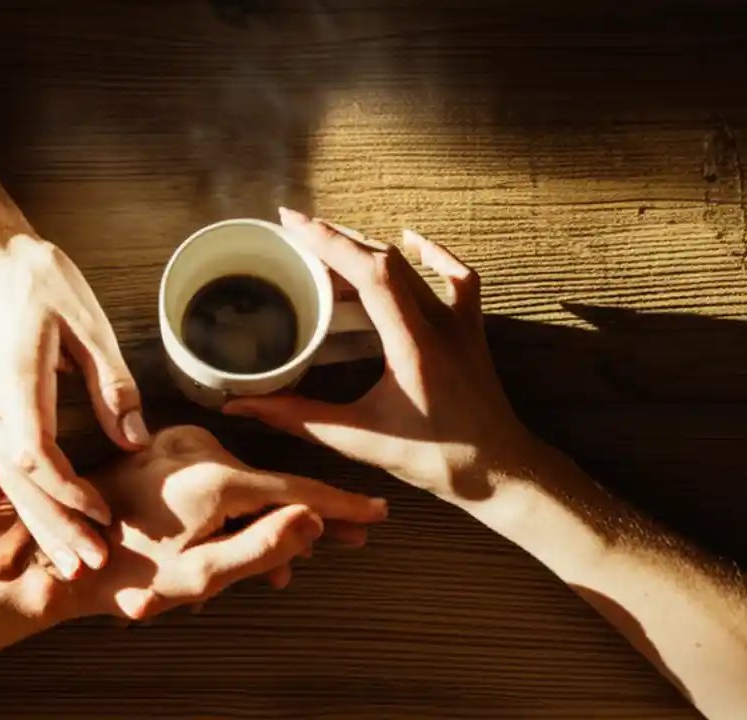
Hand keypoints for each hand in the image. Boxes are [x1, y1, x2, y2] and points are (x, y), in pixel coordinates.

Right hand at [0, 231, 149, 576]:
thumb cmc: (42, 285)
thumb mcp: (89, 324)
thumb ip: (111, 385)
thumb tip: (135, 441)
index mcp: (16, 382)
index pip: (36, 453)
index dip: (67, 491)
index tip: (101, 514)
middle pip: (18, 483)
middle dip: (54, 527)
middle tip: (90, 564)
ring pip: (1, 483)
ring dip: (30, 527)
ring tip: (61, 564)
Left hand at [0, 425, 388, 622]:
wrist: (52, 556)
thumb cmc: (122, 575)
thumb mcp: (199, 577)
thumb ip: (262, 547)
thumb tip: (315, 522)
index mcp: (215, 476)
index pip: (298, 490)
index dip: (342, 507)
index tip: (377, 513)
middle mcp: (199, 447)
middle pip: (272, 486)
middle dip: (304, 522)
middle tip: (346, 546)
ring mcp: (177, 444)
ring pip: (244, 484)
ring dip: (264, 519)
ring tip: (284, 564)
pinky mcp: (161, 448)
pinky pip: (216, 476)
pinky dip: (234, 507)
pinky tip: (237, 539)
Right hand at [224, 208, 533, 503]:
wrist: (501, 472)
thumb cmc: (439, 460)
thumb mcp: (360, 440)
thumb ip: (299, 420)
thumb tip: (244, 406)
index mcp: (413, 345)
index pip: (371, 273)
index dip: (330, 242)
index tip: (293, 225)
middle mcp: (440, 323)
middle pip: (385, 260)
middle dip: (336, 238)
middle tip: (293, 230)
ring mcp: (460, 323)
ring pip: (411, 265)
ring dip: (366, 248)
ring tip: (326, 242)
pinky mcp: (471, 329)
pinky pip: (456, 276)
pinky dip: (431, 252)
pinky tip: (410, 238)